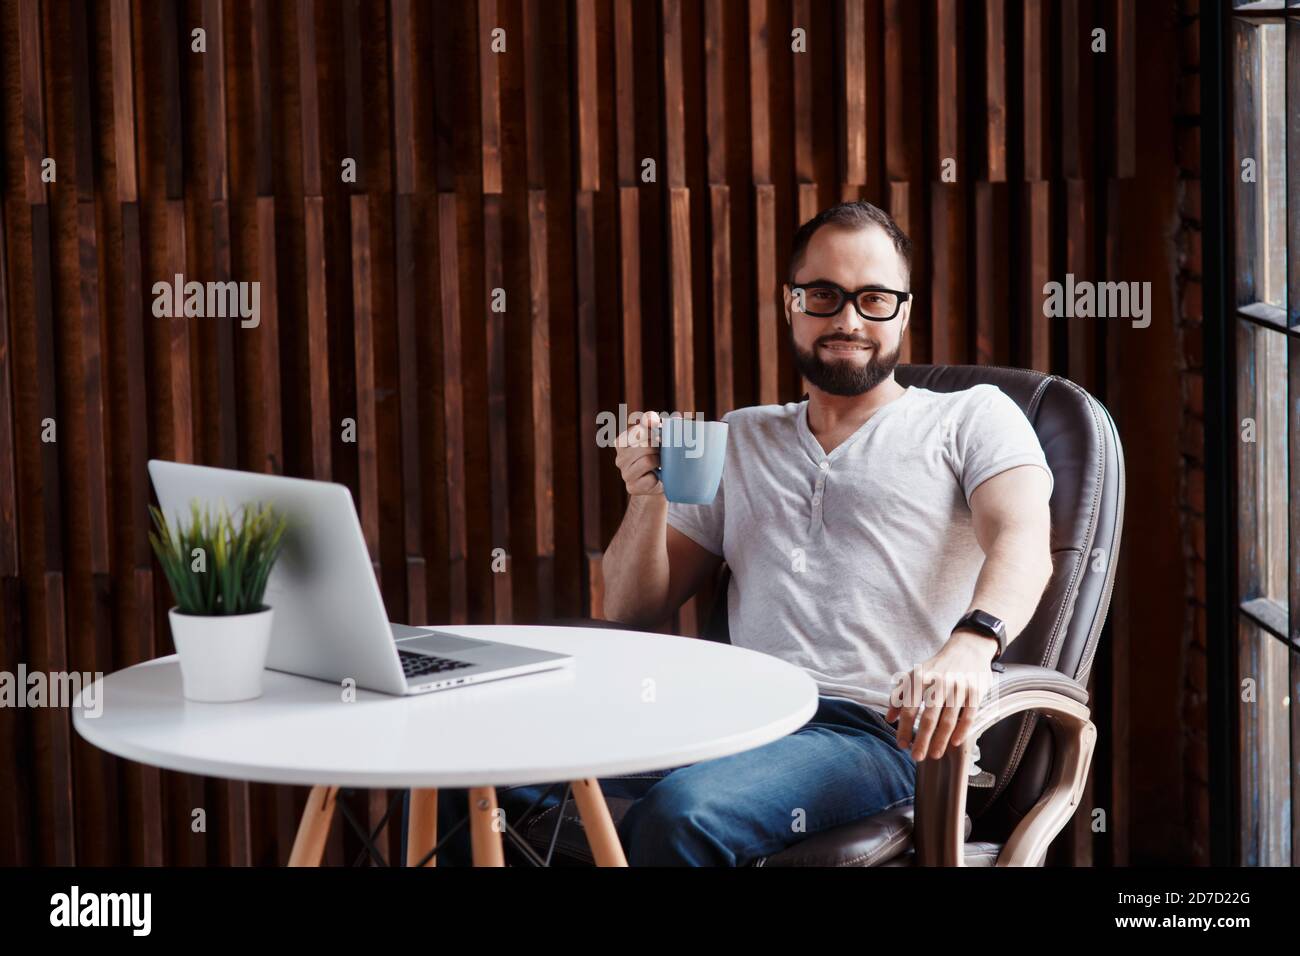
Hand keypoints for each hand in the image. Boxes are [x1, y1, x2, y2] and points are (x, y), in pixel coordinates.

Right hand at [615, 410, 672, 496]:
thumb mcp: (660, 438)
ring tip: (660, 464)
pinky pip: (651, 478)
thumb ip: (664, 425)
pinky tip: (657, 477)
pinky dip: (658, 478)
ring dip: (659, 462)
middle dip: (658, 446)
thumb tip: (676, 418)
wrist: (660, 484)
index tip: (658, 426)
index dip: (650, 424)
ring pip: (647, 460)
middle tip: (661, 451)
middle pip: (645, 443)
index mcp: (623, 440)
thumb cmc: (660, 456)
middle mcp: (620, 456)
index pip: (637, 427)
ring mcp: (624, 472)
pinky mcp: (631, 487)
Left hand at [885, 631, 996, 760]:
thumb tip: (888, 719)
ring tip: (934, 754)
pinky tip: (954, 743)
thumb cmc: (936, 666)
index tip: (901, 745)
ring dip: (941, 740)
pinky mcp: (975, 692)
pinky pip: (968, 716)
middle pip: (929, 717)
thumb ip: (899, 694)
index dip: (904, 728)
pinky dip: (961, 731)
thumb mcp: (914, 674)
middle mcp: (939, 683)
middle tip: (917, 757)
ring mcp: (958, 687)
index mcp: (920, 677)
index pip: (909, 708)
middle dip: (922, 740)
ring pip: (948, 720)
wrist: (967, 648)